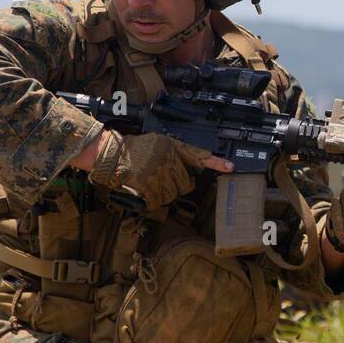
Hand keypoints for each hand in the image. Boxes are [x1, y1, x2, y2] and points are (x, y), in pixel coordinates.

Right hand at [85, 131, 230, 208]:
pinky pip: (160, 200)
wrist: (112, 156)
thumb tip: (193, 164)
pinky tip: (146, 188)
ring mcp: (159, 176)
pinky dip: (154, 198)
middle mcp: (169, 161)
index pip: (199, 156)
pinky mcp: (149, 188)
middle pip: (187, 182)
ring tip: (152, 179)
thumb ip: (179, 152)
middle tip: (164, 176)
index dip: (216, 163)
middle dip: (178, 182)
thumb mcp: (161, 143)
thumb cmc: (136, 148)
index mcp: (173, 148)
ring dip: (166, 191)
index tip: (231, 167)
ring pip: (174, 193)